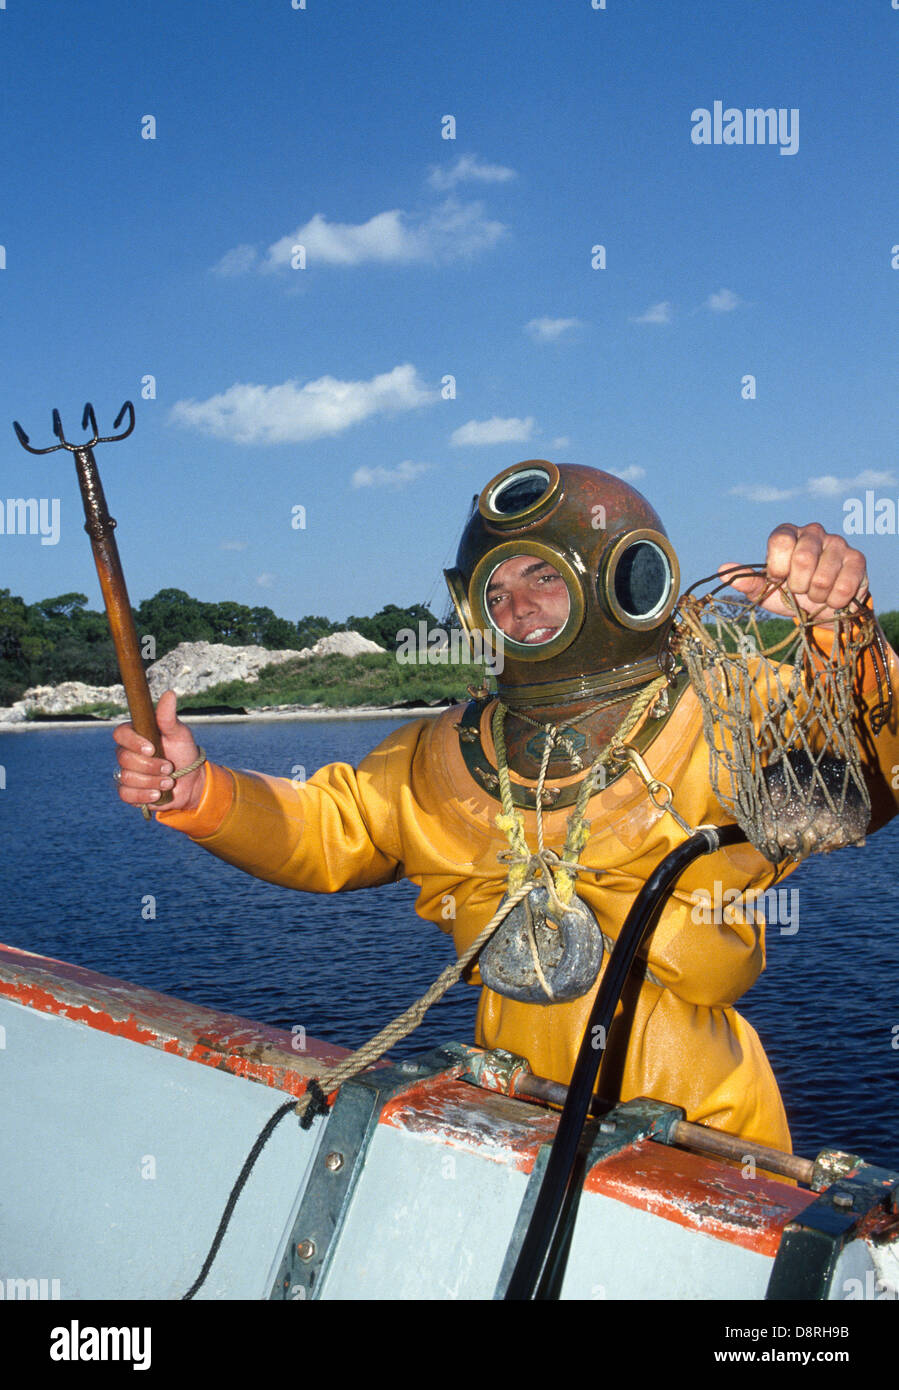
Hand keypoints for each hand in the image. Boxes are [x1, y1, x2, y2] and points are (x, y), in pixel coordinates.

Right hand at [113, 690, 204, 812]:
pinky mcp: (129, 791)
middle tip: (169, 767)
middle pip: (124, 759)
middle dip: (150, 766)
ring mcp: (126, 772)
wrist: (191, 781)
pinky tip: (158, 794)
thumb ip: (168, 717)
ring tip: (169, 781)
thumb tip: (169, 693)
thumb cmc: (183, 752)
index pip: (120, 734)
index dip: (133, 742)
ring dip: (152, 781)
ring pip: (127, 777)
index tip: (151, 748)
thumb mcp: (179, 734)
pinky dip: (144, 796)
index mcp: (135, 735)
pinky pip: (126, 794)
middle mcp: (127, 753)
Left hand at [719, 523, 868, 622]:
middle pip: (803, 557)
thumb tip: (722, 571)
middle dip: (797, 584)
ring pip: (823, 576)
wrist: (822, 609)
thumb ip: (747, 582)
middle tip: (798, 590)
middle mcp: (813, 532)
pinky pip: (843, 586)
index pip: (780, 539)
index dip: (778, 566)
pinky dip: (834, 601)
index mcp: (787, 534)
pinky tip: (832, 598)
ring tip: (815, 595)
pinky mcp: (857, 559)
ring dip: (816, 596)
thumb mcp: (766, 592)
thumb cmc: (790, 595)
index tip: (778, 579)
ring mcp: (838, 543)